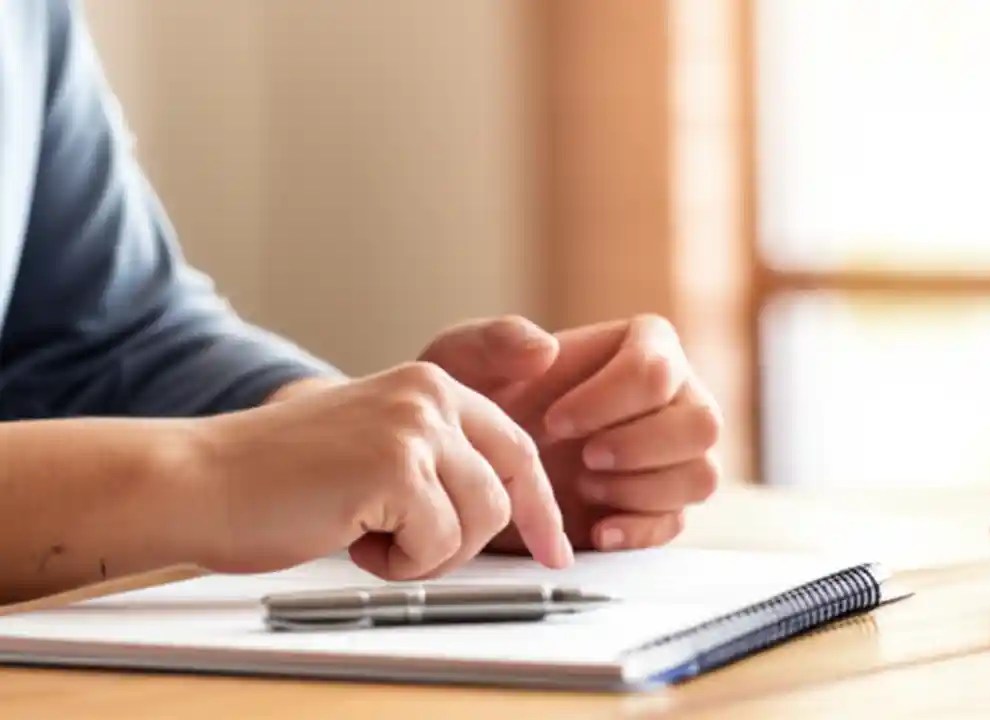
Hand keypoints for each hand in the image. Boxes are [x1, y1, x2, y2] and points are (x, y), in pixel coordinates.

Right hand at [196, 363, 571, 578]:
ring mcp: (415, 428)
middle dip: (480, 541)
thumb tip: (504, 507)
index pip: (516, 448)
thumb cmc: (280, 476)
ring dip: (428, 552)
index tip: (556, 546)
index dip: (540, 506)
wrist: (202, 478)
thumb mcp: (374, 444)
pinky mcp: (394, 468)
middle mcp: (430, 396)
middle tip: (431, 560)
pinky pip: (437, 545)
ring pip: (479, 522)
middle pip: (508, 487)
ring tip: (369, 536)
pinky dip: (399, 564)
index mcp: (430, 385)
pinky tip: (351, 539)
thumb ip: (437, 458)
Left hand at [421, 314, 721, 551]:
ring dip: (640, 489)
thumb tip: (545, 349)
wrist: (471, 459)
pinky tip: (596, 531)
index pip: (657, 370)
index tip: (555, 422)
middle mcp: (674, 396)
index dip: (607, 402)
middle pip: (702, 424)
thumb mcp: (465, 359)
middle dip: (639, 447)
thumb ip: (496, 342)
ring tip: (584, 487)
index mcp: (643, 345)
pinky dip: (638, 530)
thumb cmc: (477, 397)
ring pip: (700, 475)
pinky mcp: (660, 504)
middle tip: (584, 460)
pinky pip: (678, 522)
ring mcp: (672, 453)